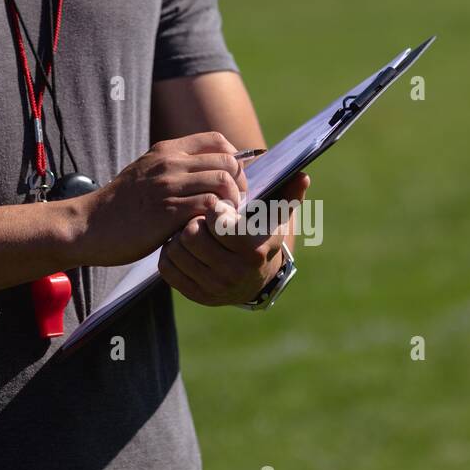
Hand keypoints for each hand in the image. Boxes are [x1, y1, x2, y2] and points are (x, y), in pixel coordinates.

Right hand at [69, 132, 245, 266]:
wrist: (88, 226)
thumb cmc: (120, 208)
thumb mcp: (146, 174)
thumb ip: (174, 170)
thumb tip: (208, 175)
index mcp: (166, 151)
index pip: (217, 141)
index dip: (235, 160)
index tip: (233, 182)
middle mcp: (170, 163)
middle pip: (227, 162)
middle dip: (240, 184)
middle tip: (235, 204)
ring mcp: (169, 186)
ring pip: (223, 182)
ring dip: (232, 202)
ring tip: (224, 217)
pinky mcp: (168, 211)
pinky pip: (210, 205)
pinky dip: (218, 217)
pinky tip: (210, 228)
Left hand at [160, 171, 308, 306]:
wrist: (254, 280)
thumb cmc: (261, 238)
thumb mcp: (276, 218)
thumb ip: (287, 195)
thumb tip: (302, 175)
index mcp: (253, 250)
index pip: (217, 221)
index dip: (214, 210)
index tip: (219, 208)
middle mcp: (233, 272)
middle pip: (191, 235)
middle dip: (194, 223)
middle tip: (200, 222)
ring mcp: (212, 287)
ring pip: (176, 250)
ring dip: (180, 238)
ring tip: (192, 234)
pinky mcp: (194, 295)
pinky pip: (167, 268)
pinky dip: (170, 255)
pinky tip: (184, 249)